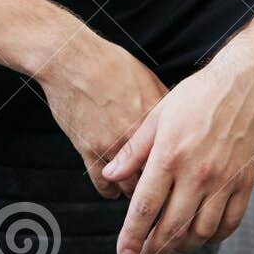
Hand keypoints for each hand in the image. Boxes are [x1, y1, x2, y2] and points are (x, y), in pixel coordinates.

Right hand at [39, 35, 169, 198]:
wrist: (72, 60)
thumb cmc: (109, 63)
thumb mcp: (146, 78)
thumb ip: (163, 103)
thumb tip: (178, 121)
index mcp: (157, 118)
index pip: (177, 157)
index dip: (181, 172)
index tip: (181, 179)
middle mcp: (139, 135)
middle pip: (159, 177)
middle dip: (162, 188)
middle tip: (163, 193)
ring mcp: (114, 145)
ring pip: (133, 187)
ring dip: (136, 192)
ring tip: (139, 194)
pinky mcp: (90, 150)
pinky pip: (104, 184)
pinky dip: (110, 190)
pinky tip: (113, 189)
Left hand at [100, 60, 253, 253]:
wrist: (245, 84)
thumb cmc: (197, 95)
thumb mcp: (157, 115)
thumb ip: (133, 150)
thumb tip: (110, 176)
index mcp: (169, 156)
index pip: (145, 207)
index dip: (132, 235)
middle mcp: (197, 174)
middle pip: (172, 227)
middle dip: (153, 250)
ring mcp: (224, 181)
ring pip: (201, 232)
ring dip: (182, 248)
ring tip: (168, 249)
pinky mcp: (245, 183)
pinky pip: (230, 223)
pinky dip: (215, 238)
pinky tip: (201, 237)